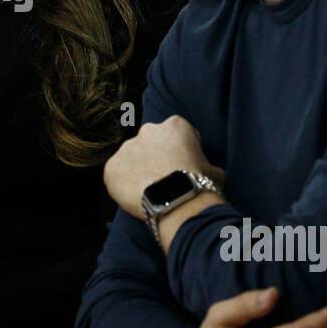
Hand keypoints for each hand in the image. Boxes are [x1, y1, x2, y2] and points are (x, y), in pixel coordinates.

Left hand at [105, 115, 224, 219]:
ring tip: (149, 192)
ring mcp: (126, 148)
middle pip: (150, 143)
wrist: (177, 202)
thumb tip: (209, 173)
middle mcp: (147, 130)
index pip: (175, 134)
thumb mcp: (214, 171)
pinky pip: (116, 175)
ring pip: (131, 159)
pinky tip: (135, 198)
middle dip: (154, 157)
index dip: (179, 151)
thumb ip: (206, 164)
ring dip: (137, 171)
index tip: (181, 167)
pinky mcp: (111, 167)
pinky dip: (123, 185)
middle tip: (163, 180)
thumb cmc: (200, 185)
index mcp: (175, 125)